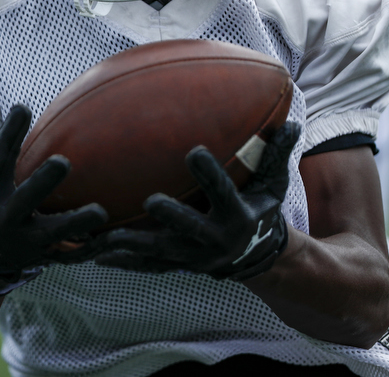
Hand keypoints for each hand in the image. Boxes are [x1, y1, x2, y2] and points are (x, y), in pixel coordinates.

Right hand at [0, 103, 108, 295]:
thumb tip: (7, 106)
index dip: (10, 134)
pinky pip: (69, 256)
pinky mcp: (44, 257)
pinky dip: (88, 249)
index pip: (0, 158)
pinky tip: (112, 240)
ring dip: (76, 222)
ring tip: (100, 212)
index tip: (23, 108)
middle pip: (25, 198)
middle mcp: (6, 217)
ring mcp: (26, 240)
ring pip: (53, 232)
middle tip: (63, 162)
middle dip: (43, 182)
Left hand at [95, 122, 299, 280]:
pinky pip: (147, 266)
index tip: (194, 152)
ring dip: (134, 245)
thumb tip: (292, 121)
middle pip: (191, 229)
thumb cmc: (259, 207)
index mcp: (237, 215)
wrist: (254, 255)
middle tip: (150, 201)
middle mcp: (215, 239)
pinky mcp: (177, 266)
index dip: (210, 174)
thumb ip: (275, 154)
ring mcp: (193, 257)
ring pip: (161, 253)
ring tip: (107, 236)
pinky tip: (96, 255)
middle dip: (172, 217)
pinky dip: (124, 262)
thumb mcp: (273, 184)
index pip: (224, 192)